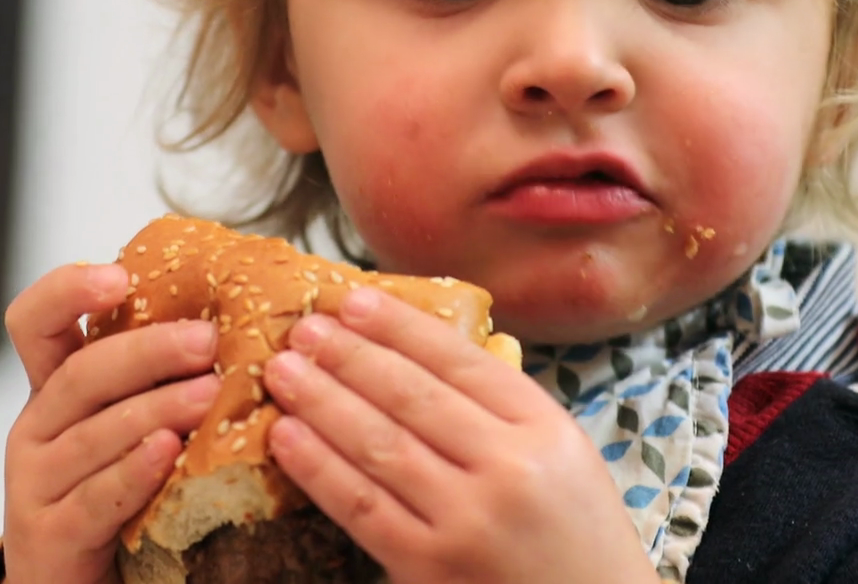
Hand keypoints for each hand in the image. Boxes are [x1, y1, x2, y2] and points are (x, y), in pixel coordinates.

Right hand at [2, 263, 220, 583]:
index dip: (67, 290)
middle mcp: (36, 428)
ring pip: (93, 434)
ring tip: (207, 396)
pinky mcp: (49, 537)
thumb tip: (239, 321)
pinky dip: (133, 472)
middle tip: (206, 341)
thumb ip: (160, 379)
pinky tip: (167, 453)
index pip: (36, 322)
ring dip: (154, 409)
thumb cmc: (119, 494)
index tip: (117, 275)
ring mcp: (35, 484)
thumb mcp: (131, 425)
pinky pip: (95, 498)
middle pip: (80, 374)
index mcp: (55, 390)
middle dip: (146, 351)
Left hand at [261, 288, 658, 583]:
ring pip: (379, 445)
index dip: (399, 328)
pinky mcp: (429, 568)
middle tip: (303, 328)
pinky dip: (319, 468)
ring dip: (322, 402)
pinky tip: (288, 438)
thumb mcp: (563, 453)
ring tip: (283, 372)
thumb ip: (503, 406)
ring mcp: (466, 521)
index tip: (353, 301)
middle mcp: (508, 470)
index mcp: (545, 429)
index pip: (460, 361)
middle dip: (348, 356)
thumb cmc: (573, 534)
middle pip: (411, 396)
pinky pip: (362, 507)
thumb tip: (417, 347)